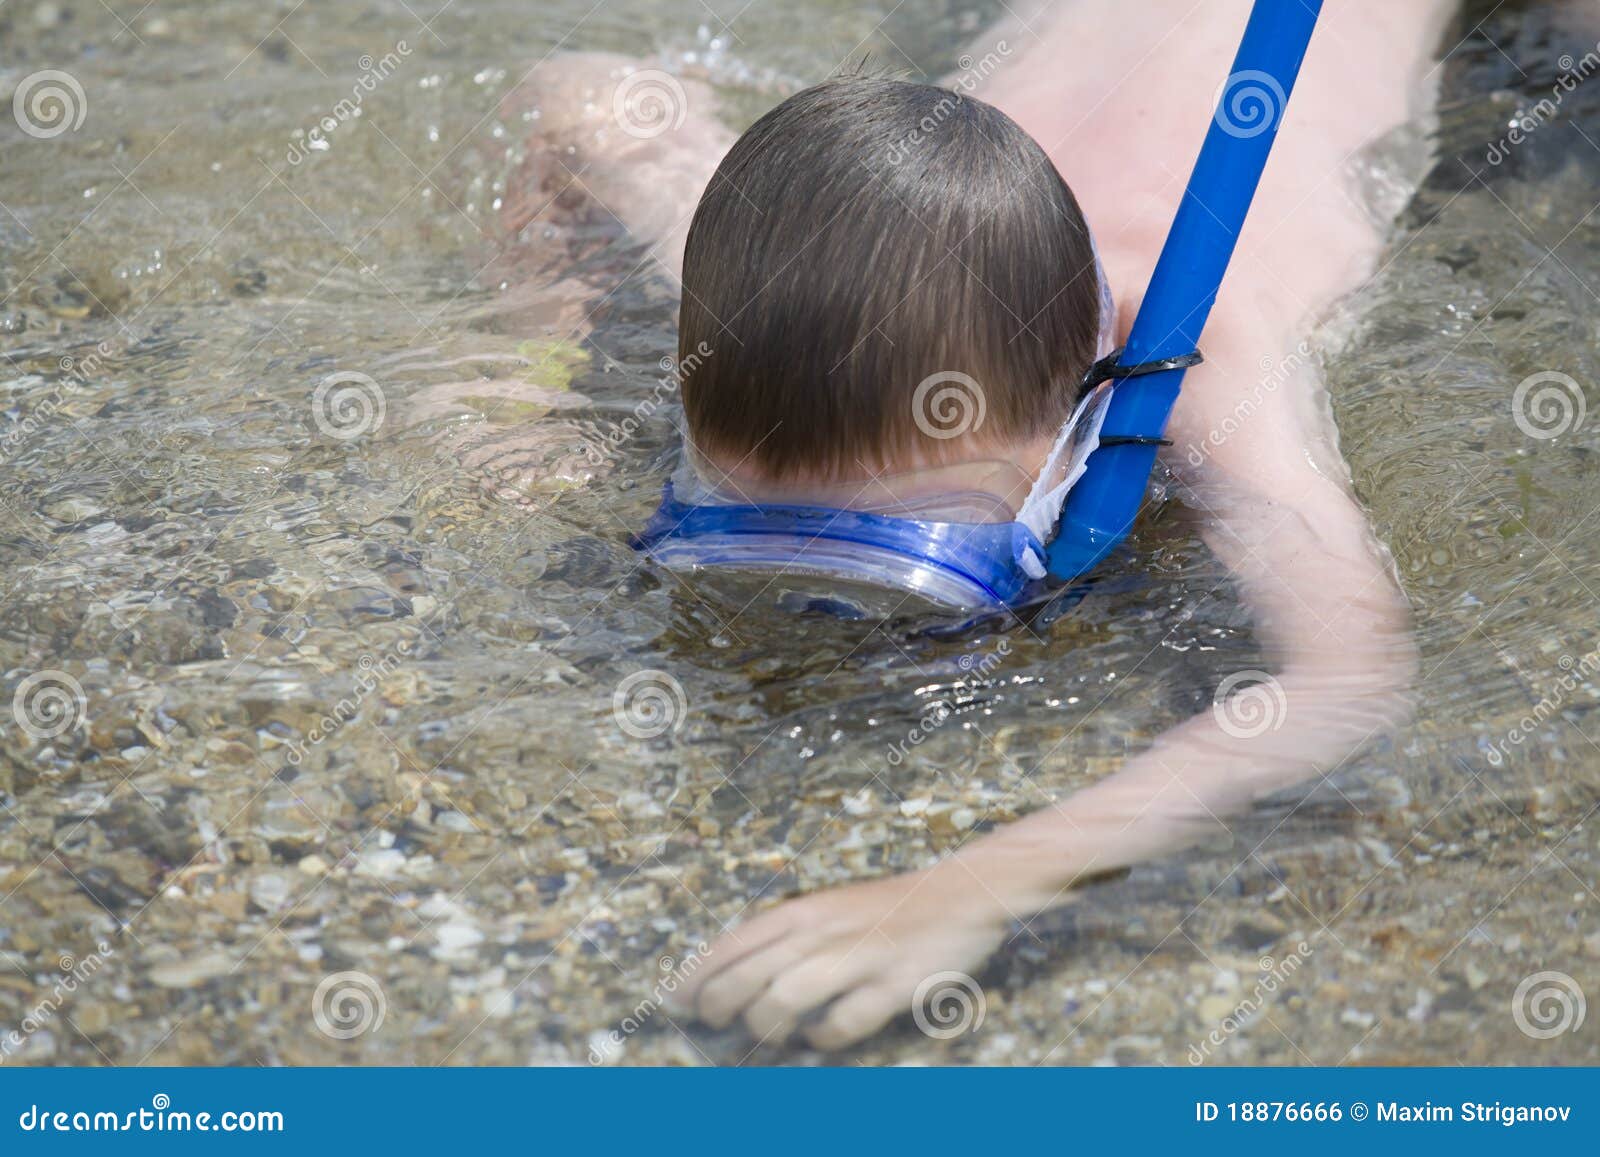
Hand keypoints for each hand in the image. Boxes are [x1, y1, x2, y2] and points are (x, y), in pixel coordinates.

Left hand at [675, 863, 1013, 1049]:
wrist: (959, 894)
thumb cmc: (883, 908)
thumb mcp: (827, 908)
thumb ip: (785, 937)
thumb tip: (731, 976)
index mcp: (802, 910)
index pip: (732, 943)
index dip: (696, 976)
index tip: (672, 1001)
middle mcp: (822, 932)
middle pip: (748, 976)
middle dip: (721, 1006)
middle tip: (715, 1022)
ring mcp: (856, 959)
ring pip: (784, 1001)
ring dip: (765, 1027)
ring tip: (765, 1037)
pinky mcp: (891, 985)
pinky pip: (842, 1023)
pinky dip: (822, 1040)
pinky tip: (818, 1040)